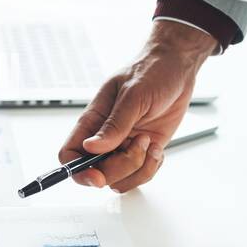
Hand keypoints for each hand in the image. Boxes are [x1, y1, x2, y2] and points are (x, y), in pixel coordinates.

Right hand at [58, 19, 215, 191]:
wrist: (177, 67)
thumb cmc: (151, 71)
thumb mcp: (133, 95)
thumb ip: (114, 125)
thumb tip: (91, 147)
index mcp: (92, 121)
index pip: (70, 154)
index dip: (78, 171)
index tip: (97, 176)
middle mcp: (105, 137)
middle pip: (98, 173)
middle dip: (120, 167)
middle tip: (139, 143)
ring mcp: (124, 146)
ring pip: (120, 179)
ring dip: (138, 168)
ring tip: (148, 142)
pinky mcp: (143, 150)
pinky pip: (141, 174)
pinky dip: (151, 167)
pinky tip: (156, 147)